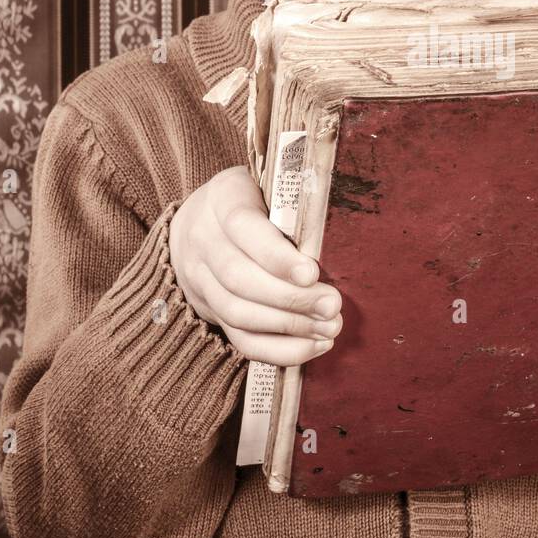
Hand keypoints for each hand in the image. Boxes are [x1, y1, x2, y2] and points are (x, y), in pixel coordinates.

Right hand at [169, 166, 342, 365]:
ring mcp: (199, 278)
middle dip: (291, 299)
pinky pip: (240, 339)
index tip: (311, 273)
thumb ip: (294, 208)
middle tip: (332, 306)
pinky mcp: (208, 310)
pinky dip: (278, 350)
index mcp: (222, 199)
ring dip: (288, 326)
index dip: (275, 255)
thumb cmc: (254, 201)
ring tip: (329, 327)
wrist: (198, 222)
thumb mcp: (268, 187)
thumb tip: (339, 245)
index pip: (242, 227)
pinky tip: (313, 346)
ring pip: (238, 312)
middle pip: (239, 278)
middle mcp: (203, 239)